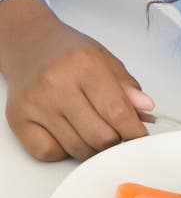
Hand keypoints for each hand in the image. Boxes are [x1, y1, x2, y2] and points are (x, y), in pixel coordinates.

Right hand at [0, 0, 153, 160]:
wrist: (29, 44)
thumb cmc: (69, 53)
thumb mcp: (105, 59)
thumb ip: (127, 86)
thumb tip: (145, 109)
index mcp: (84, 64)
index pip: (117, 111)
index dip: (134, 132)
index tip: (140, 138)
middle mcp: (57, 84)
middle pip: (100, 136)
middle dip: (116, 141)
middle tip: (117, 133)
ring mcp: (36, 104)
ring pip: (77, 149)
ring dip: (93, 148)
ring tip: (94, 130)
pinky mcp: (18, 120)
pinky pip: (49, 153)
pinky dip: (63, 151)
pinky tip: (68, 133)